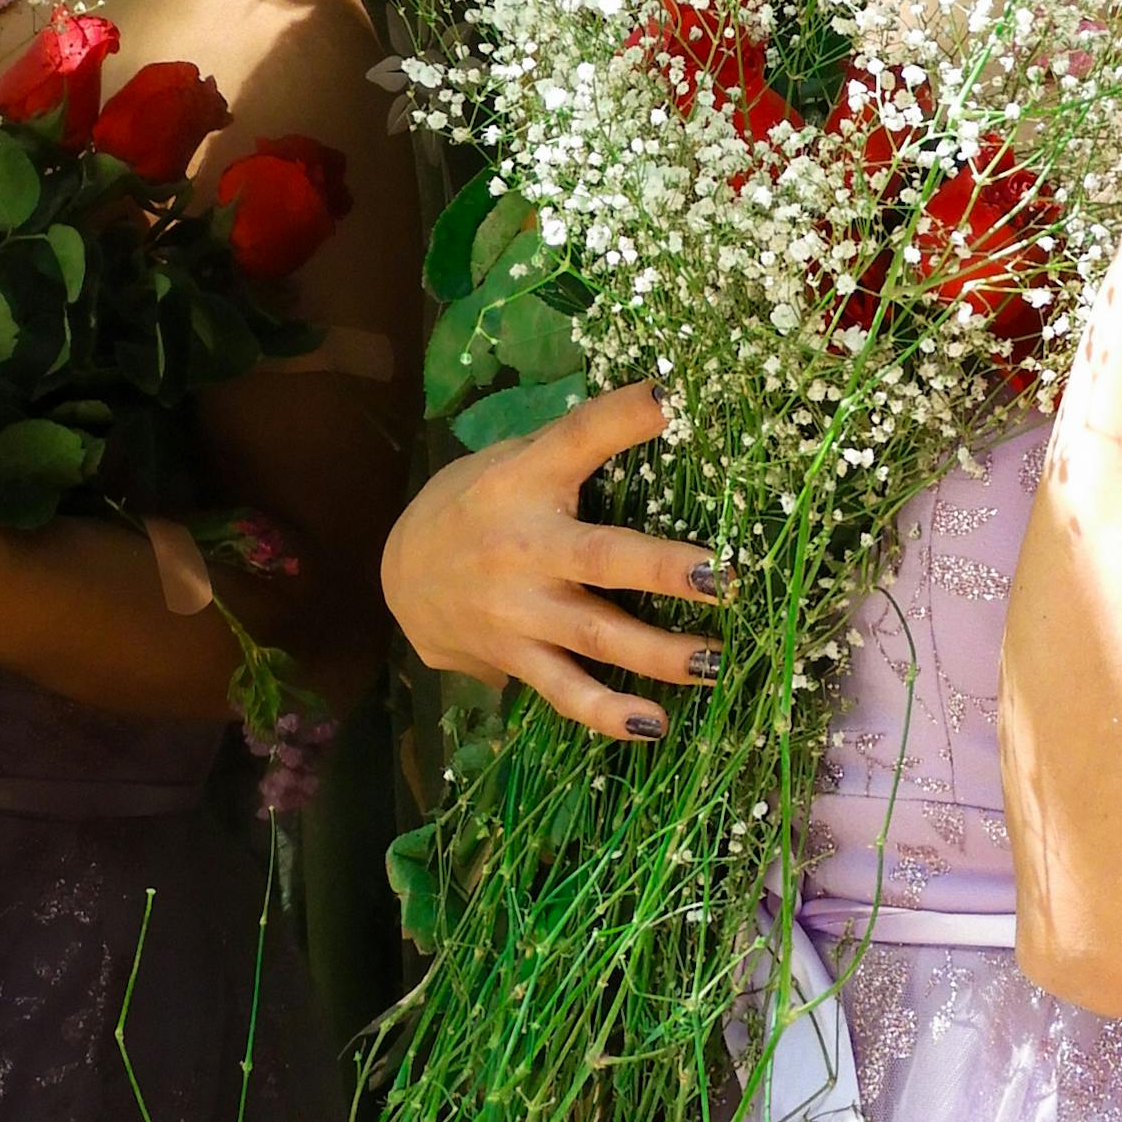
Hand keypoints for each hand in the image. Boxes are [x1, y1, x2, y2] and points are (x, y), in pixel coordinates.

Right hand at [380, 381, 719, 739]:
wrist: (398, 576)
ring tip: (714, 661)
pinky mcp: (513, 657)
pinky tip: (654, 724)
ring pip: (595, 637)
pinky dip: (607, 713)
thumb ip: (569, 446)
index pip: (575, 438)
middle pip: (600, 558)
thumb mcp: (508, 460)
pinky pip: (565, 691)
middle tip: (724, 578)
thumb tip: (658, 407)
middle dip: (662, 571)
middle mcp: (524, 546)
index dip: (621, 416)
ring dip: (658, 655)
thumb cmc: (475, 505)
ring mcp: (518, 610)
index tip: (670, 397)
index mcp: (523, 479)